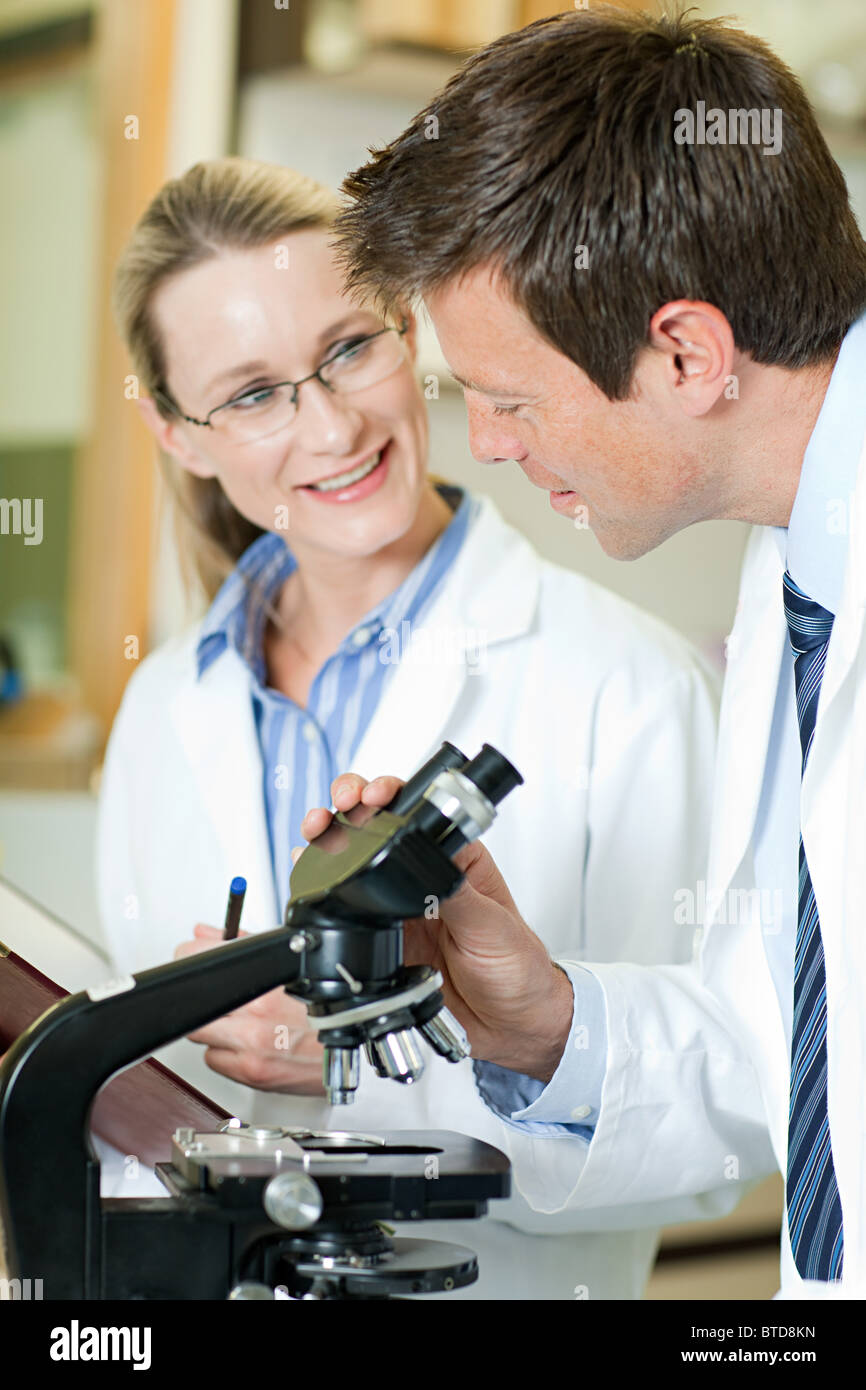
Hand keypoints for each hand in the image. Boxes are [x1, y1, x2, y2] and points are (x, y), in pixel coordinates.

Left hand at [173, 924, 325, 1095]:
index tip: (191, 962)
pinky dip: (224, 1055)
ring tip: (240, 1026)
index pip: (200, 961)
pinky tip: (246, 1047)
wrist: (347, 1046)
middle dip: (206, 1002)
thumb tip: (203, 935)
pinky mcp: (251, 1071)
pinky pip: (214, 1060)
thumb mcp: (284, 963)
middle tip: (225, 1003)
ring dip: (215, 1030)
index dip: (189, 960)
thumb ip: (239, 946)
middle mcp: (256, 1011)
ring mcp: (251, 1044)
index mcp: (264, 979)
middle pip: (196, 1003)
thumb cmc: (320, 1008)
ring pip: (200, 1034)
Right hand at [297, 775, 573, 1082]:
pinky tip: (310, 883)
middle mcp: (423, 877)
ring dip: (328, 845)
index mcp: (456, 859)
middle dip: (348, 809)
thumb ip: (456, 895)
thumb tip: (426, 868)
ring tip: (313, 835)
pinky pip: (347, 914)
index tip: (374, 796)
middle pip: (377, 831)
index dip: (389, 794)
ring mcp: (398, 909)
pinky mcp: (382, 941)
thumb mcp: (492, 926)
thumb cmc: (518, 968)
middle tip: (337, 807)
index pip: (418, 812)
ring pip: (355, 867)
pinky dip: (323, 895)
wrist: (510, 1026)